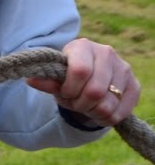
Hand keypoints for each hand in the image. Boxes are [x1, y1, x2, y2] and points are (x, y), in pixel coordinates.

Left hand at [27, 37, 141, 126]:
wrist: (90, 79)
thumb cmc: (68, 77)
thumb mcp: (56, 79)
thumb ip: (46, 80)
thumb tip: (30, 79)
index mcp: (82, 47)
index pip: (80, 71)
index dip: (70, 88)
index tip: (65, 93)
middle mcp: (107, 53)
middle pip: (95, 90)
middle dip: (81, 103)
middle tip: (75, 102)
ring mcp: (124, 68)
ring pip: (109, 104)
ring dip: (93, 111)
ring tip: (87, 106)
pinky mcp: (135, 85)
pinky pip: (121, 111)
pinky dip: (107, 117)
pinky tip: (99, 111)